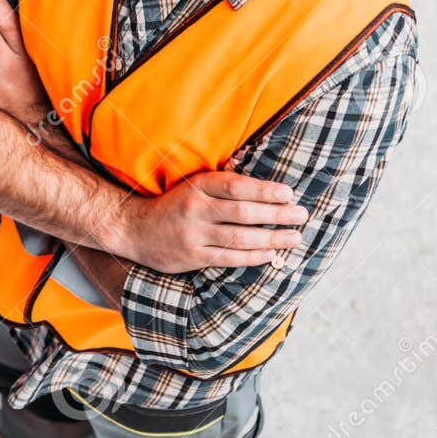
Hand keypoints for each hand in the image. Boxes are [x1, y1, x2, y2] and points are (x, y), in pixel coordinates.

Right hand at [100, 169, 308, 272]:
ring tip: (295, 237)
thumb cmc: (172, 205)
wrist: (134, 229)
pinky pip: (229, 258)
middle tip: (302, 215)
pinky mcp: (193, 257)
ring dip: (272, 238)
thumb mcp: (191, 185)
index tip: (289, 194)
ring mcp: (194, 235)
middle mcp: (196, 209)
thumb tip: (258, 179)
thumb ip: (221, 182)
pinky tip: (271, 254)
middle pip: (244, 212)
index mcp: (198, 186)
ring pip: (240, 237)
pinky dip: (253, 257)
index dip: (266, 190)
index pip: (238, 186)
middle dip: (277, 214)